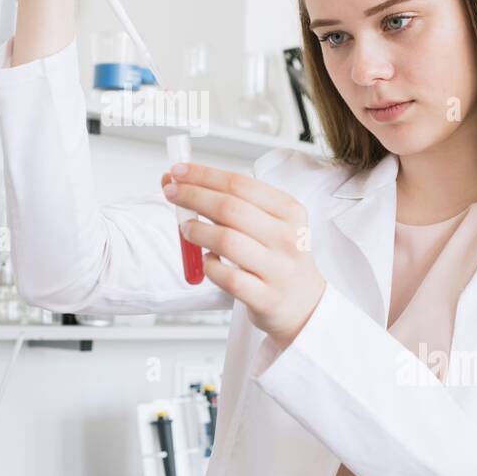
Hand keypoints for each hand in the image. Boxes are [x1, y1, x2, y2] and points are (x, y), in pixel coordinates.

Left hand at [162, 162, 325, 345]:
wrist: (305, 304)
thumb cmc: (277, 257)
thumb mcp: (269, 224)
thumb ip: (231, 204)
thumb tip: (181, 182)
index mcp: (289, 211)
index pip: (240, 184)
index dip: (204, 175)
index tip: (178, 171)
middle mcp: (287, 237)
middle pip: (230, 208)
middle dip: (193, 196)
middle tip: (171, 192)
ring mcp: (278, 269)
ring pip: (227, 240)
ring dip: (198, 231)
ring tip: (187, 229)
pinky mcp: (266, 297)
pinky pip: (228, 277)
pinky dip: (209, 266)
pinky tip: (207, 261)